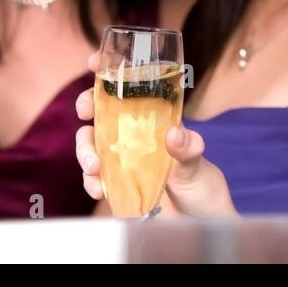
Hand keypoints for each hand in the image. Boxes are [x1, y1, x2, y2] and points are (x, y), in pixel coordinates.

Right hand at [75, 54, 236, 216]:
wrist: (200, 225)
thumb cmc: (203, 187)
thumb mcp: (198, 164)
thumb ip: (188, 149)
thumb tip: (174, 135)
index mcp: (154, 118)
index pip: (130, 87)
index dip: (109, 71)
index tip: (96, 61)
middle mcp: (134, 134)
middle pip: (100, 110)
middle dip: (86, 104)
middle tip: (86, 110)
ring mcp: (122, 158)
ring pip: (90, 142)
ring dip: (84, 149)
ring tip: (94, 165)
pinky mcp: (114, 184)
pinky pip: (92, 176)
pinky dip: (90, 181)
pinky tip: (98, 190)